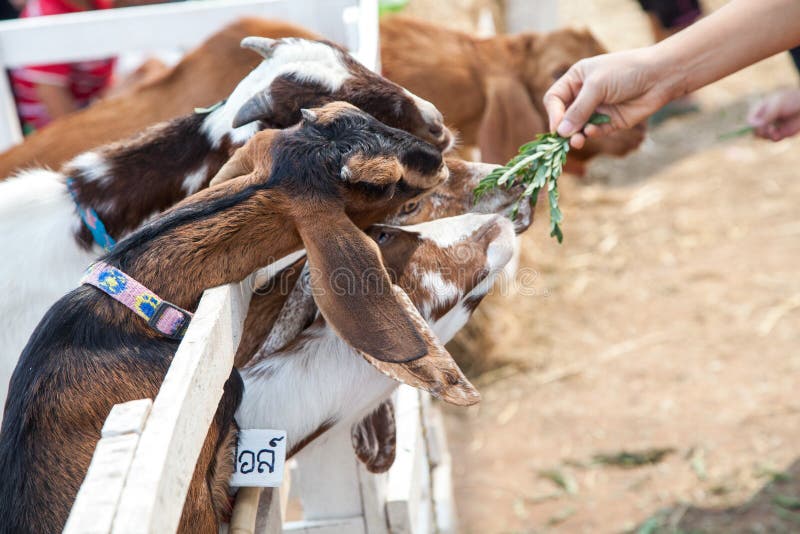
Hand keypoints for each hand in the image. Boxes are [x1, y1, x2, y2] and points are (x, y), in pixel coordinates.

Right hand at [543, 47, 680, 148]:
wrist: (660, 77)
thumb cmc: (626, 72)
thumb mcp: (597, 86)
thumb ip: (578, 110)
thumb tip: (561, 132)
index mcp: (576, 79)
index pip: (554, 99)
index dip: (554, 113)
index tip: (557, 127)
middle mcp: (584, 94)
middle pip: (564, 116)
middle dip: (564, 128)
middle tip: (564, 140)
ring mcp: (597, 109)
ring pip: (578, 127)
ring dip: (576, 135)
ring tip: (578, 142)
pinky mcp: (609, 122)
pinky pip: (594, 132)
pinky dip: (592, 133)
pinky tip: (593, 131)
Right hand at [747, 88, 799, 140]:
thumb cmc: (791, 100)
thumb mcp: (777, 105)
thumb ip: (766, 115)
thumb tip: (753, 125)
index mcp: (761, 110)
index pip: (750, 120)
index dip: (750, 125)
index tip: (757, 127)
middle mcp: (764, 119)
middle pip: (754, 130)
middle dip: (759, 131)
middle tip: (766, 129)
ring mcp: (771, 126)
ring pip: (762, 136)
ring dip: (767, 135)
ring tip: (773, 130)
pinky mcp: (779, 133)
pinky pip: (772, 139)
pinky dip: (774, 137)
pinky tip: (778, 133)